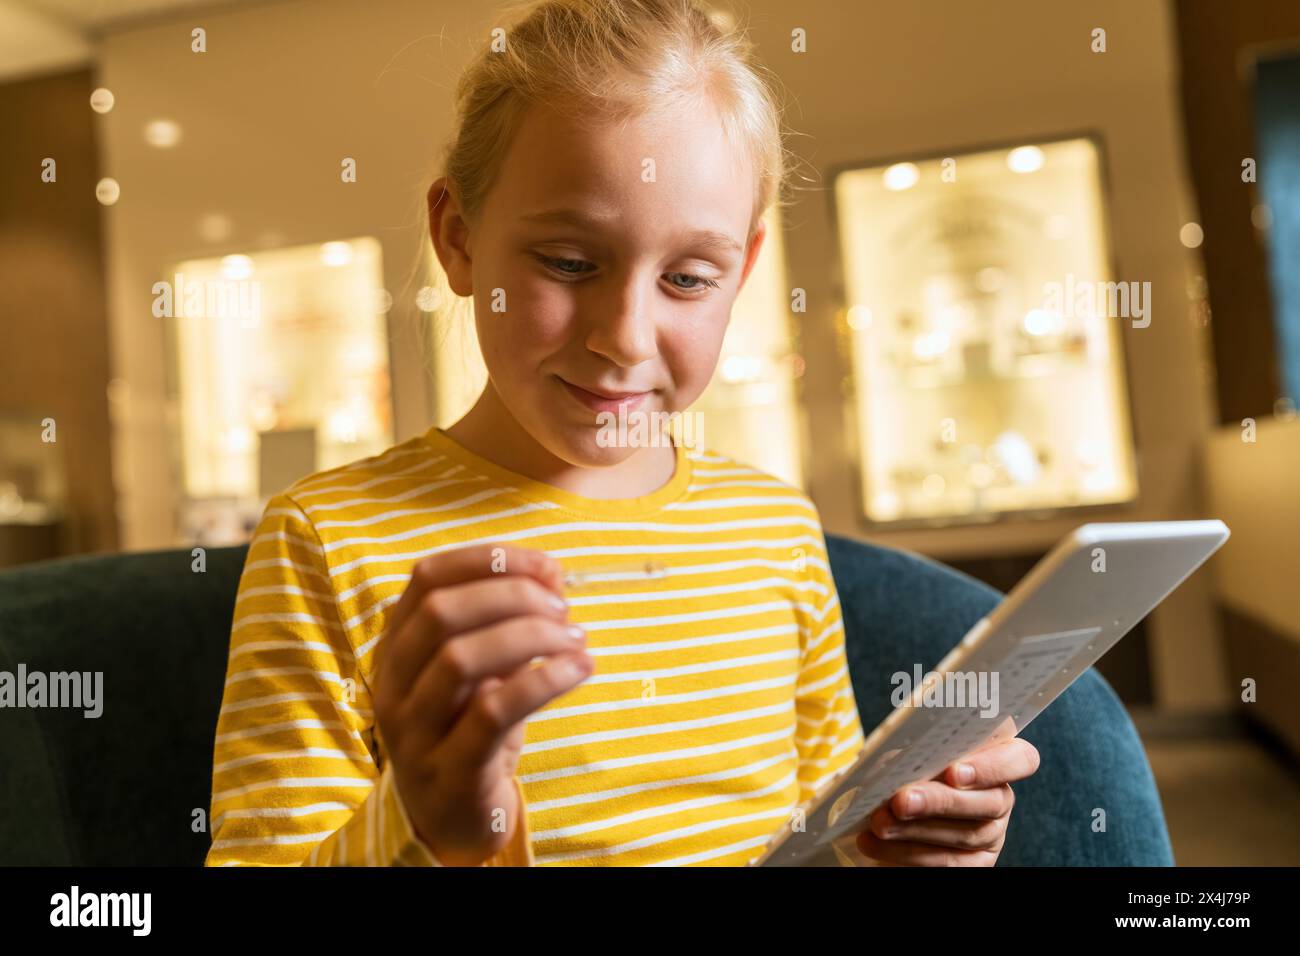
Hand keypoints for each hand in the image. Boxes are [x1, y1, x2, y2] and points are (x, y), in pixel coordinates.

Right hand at [372, 544, 590, 865]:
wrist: (452, 820)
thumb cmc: (470, 731)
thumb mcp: (482, 670)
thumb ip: (505, 622)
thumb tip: (552, 572)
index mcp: (396, 647)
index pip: (427, 577)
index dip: (489, 559)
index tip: (546, 565)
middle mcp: (393, 685)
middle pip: (440, 611)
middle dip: (512, 595)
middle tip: (563, 608)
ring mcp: (415, 731)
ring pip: (460, 658)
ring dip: (530, 635)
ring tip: (574, 638)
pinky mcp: (449, 771)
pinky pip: (492, 712)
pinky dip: (543, 680)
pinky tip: (580, 669)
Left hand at [855, 730, 1039, 865]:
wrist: (887, 808)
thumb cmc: (905, 769)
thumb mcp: (910, 753)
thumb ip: (915, 754)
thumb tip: (897, 766)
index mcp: (996, 760)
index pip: (1021, 759)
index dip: (992, 766)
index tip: (953, 771)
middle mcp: (1000, 799)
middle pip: (990, 802)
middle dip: (940, 802)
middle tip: (900, 801)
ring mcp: (991, 835)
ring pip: (965, 836)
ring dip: (916, 830)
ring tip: (879, 823)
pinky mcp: (974, 864)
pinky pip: (947, 863)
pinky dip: (905, 853)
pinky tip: (876, 844)